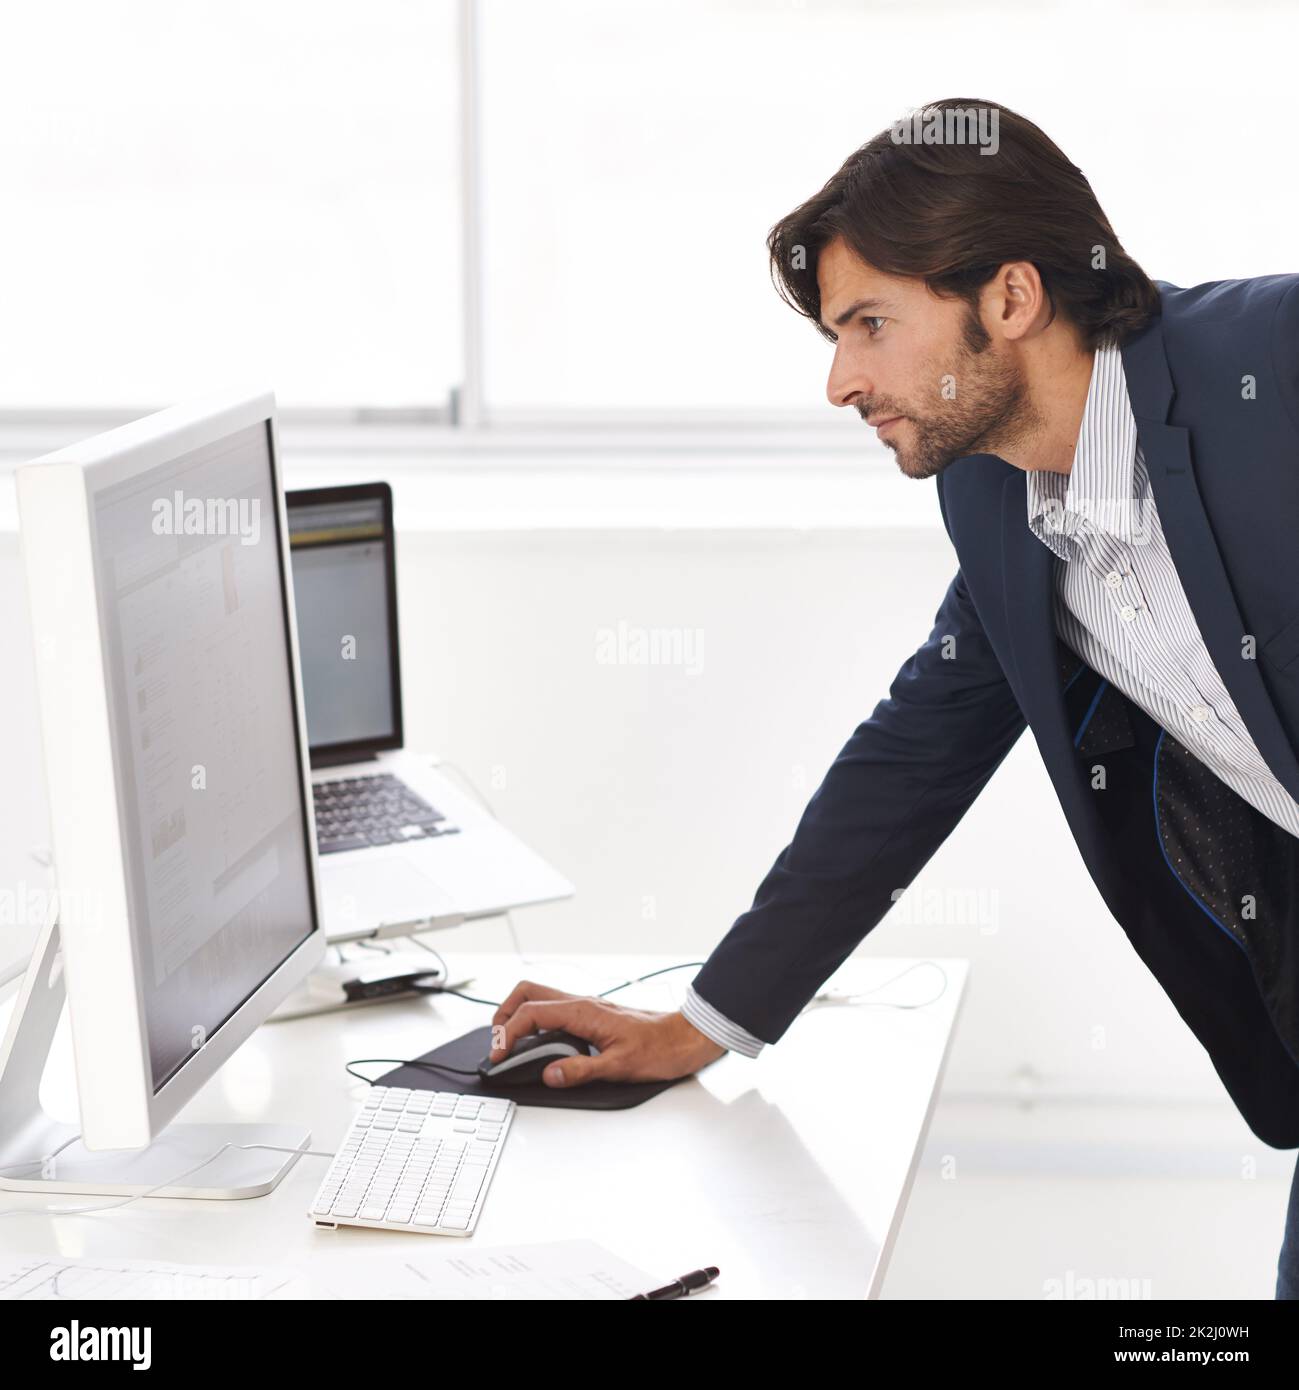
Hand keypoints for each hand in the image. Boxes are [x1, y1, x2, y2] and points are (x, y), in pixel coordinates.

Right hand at [489, 980, 726, 1086]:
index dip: (507, 1034)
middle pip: (528, 992)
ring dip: (519, 1016)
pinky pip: (554, 1010)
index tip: (498, 1056)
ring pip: (540, 998)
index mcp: (583, 1012)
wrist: (685, 1038)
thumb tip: (550, 1074)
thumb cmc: (660, 1049)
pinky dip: (536, 1022)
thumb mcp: (619, 1067)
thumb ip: (581, 1071)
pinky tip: (539, 1044)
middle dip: (504, 1014)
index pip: (531, 1013)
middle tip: (497, 1043)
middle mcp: (581, 1004)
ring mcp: (586, 1008)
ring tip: (511, 1044)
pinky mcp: (591, 1016)